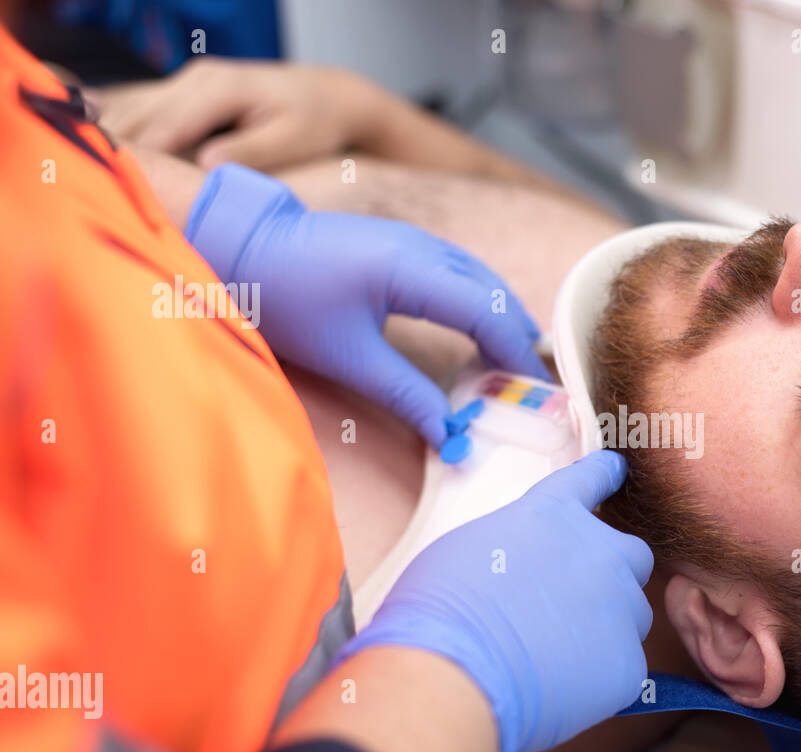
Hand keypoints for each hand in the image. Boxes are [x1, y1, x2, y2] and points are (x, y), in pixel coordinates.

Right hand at [91, 57, 386, 170]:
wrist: (326, 97)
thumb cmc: (314, 124)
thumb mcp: (291, 140)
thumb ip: (250, 152)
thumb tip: (207, 166)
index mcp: (222, 89)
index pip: (168, 126)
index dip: (141, 155)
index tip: (115, 183)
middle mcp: (198, 78)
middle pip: (142, 115)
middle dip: (117, 147)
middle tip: (88, 183)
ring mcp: (189, 81)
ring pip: (138, 110)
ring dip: (114, 138)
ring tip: (86, 172)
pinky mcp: (187, 91)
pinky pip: (148, 111)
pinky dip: (129, 132)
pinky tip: (109, 156)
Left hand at [185, 163, 548, 447]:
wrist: (241, 248)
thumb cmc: (287, 299)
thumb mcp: (349, 357)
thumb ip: (407, 396)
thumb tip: (451, 437)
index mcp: (411, 269)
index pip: (486, 313)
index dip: (516, 353)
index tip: (534, 390)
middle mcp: (422, 247)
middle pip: (494, 293)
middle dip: (519, 338)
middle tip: (534, 385)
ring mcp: (414, 240)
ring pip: (481, 280)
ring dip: (502, 319)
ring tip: (515, 363)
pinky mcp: (402, 244)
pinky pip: (461, 273)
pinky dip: (481, 304)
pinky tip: (479, 331)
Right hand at [336, 451, 654, 751]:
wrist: (455, 673)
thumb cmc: (438, 611)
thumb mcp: (467, 548)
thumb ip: (514, 546)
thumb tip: (525, 569)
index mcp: (553, 514)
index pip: (591, 478)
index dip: (604, 474)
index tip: (616, 469)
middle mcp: (599, 551)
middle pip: (632, 554)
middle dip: (613, 572)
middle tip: (574, 602)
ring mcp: (620, 606)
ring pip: (632, 615)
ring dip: (606, 627)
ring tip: (555, 653)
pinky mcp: (628, 662)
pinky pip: (622, 666)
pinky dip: (598, 677)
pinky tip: (558, 687)